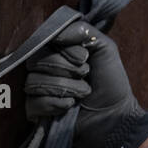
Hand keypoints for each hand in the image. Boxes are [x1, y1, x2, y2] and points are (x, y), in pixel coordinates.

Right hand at [25, 21, 147, 147]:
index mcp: (57, 50)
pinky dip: (55, 104)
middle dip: (65, 69)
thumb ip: (83, 31)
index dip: (62, 50)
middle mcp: (43, 68)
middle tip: (85, 76)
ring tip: (83, 94)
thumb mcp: (104, 48)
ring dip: (65, 88)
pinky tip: (70, 107)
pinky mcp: (36, 112)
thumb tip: (55, 35)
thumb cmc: (110, 81)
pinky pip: (32, 103)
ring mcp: (37, 90)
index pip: (42, 41)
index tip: (84, 58)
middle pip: (35, 60)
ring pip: (33, 82)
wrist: (115, 116)